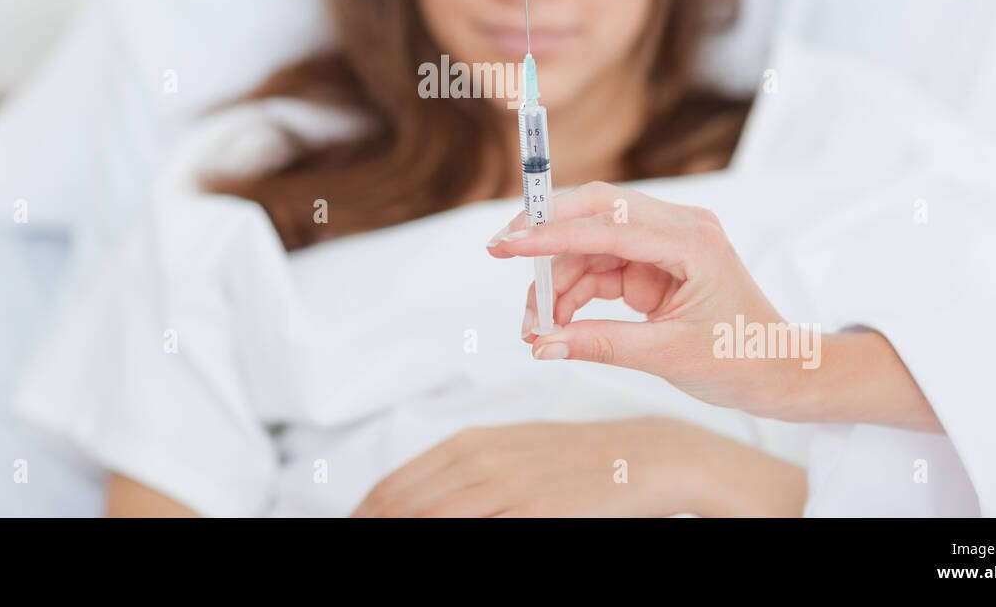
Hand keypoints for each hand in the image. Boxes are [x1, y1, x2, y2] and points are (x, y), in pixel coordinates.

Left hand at [350, 418, 714, 517]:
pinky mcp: (536, 512)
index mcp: (470, 443)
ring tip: (377, 552)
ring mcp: (507, 487)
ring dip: (397, 536)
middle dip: (372, 527)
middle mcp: (480, 460)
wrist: (644, 456)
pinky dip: (446, 542)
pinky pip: (477, 536)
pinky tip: (430, 550)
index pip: (393, 488)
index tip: (351, 529)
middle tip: (354, 541)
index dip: (363, 516)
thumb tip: (417, 504)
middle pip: (400, 508)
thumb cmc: (576, 461)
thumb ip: (465, 476)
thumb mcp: (513, 454)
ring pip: (430, 521)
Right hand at [486, 181, 797, 416]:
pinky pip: (599, 265)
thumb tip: (541, 344)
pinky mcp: (654, 260)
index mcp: (693, 241)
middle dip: (545, 234)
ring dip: (556, 279)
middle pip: (595, 211)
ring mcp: (665, 241)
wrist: (779, 371)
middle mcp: (679, 227)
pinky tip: (554, 322)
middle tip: (501, 254)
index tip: (509, 244)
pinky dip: (573, 291)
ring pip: (589, 243)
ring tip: (533, 325)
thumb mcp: (668, 356)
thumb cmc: (741, 359)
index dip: (553, 234)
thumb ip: (600, 344)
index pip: (609, 225)